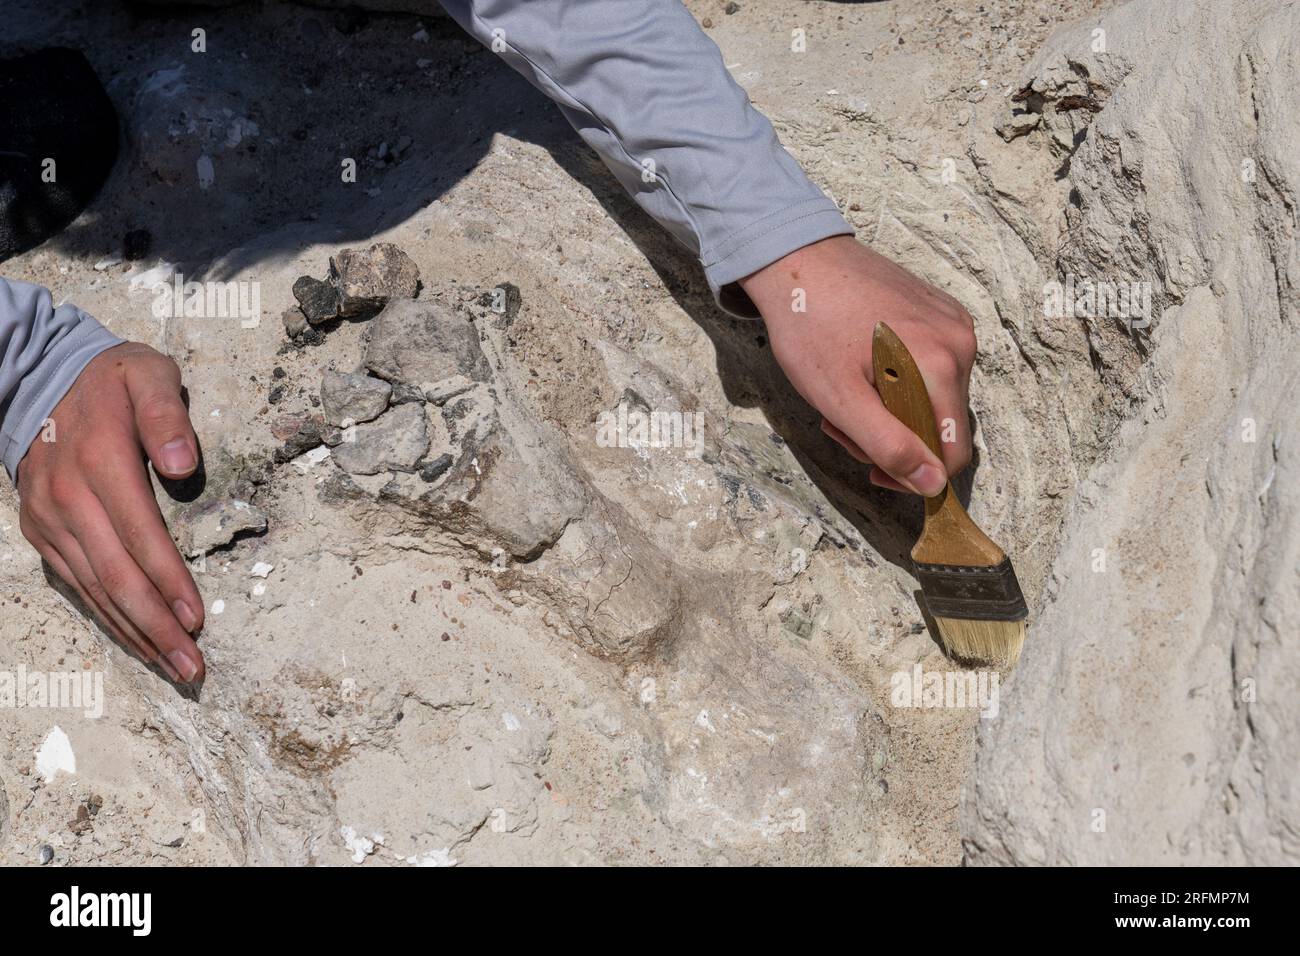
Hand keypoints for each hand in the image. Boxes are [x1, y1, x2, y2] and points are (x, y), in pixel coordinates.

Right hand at [17, 342, 205, 682]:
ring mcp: (50, 519)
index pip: (140, 536)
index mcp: (100, 462)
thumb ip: (167, 414)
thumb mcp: (147, 375)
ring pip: (94, 589)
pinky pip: (76, 583)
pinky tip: (134, 641)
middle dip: (156, 627)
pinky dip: (106, 616)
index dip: (168, 580)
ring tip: (173, 668)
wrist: (38, 377)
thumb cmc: (111, 379)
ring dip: (134, 633)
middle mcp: (69, 498)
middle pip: (116, 576)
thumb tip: (181, 464)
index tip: (197, 619)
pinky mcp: (41, 531)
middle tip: (192, 667)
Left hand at [739, 236, 976, 494]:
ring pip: (935, 397)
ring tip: (845, 392)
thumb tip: (934, 485)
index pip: (954, 452)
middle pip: (942, 424)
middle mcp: (960, 342)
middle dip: (894, 438)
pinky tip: (860, 367)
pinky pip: (931, 366)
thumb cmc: (810, 327)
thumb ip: (889, 445)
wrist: (797, 259)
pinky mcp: (938, 310)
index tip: (871, 468)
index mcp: (942, 365)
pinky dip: (897, 380)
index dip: (915, 474)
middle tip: (841, 424)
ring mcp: (952, 321)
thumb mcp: (841, 399)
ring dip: (891, 411)